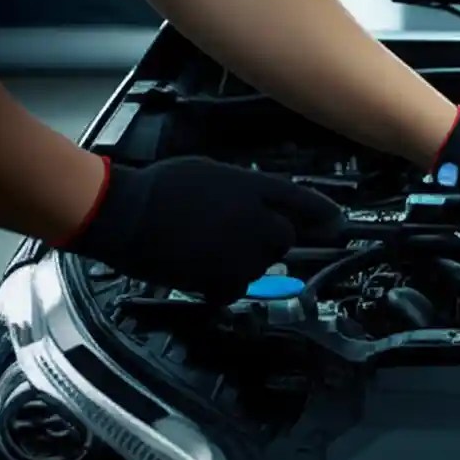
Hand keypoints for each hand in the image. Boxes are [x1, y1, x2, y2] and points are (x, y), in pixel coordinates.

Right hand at [59, 156, 342, 303]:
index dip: (323, 212)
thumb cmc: (160, 189)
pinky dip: (222, 283)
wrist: (123, 214)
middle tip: (235, 232)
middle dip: (269, 236)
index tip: (336, 222)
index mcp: (252, 188)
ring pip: (261, 263)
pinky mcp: (224, 280)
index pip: (302, 200)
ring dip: (243, 260)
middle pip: (285, 236)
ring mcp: (242, 252)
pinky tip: (199, 266)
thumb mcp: (210, 173)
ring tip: (206, 245)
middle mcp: (256, 220)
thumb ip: (246, 189)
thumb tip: (267, 203)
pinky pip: (237, 286)